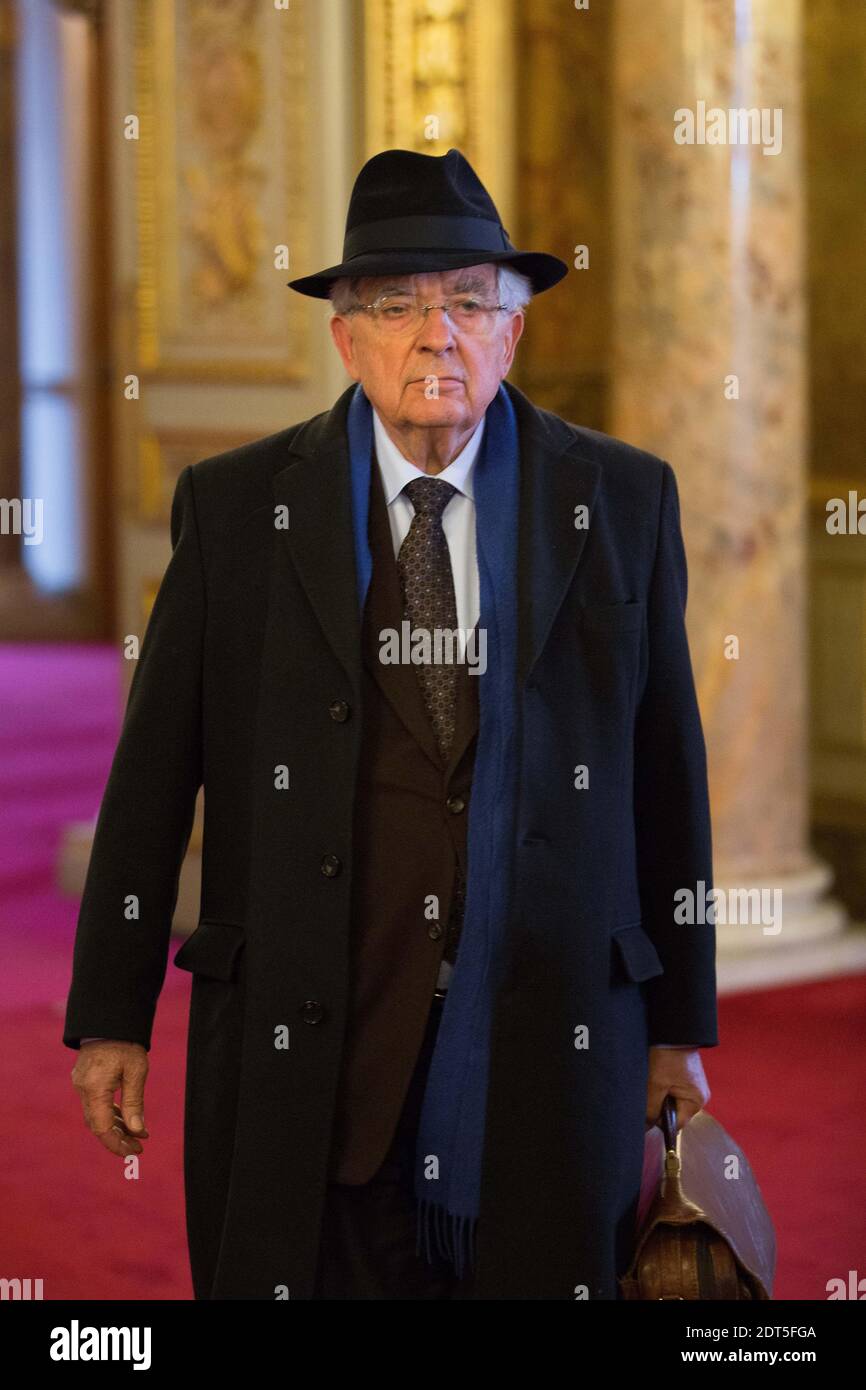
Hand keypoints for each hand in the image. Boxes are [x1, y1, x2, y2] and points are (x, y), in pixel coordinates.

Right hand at [71, 1041, 150, 1155]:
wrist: (109, 1020)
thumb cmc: (126, 1043)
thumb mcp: (136, 1071)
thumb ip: (134, 1102)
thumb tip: (137, 1131)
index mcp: (94, 1089)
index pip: (102, 1128)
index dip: (118, 1143)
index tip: (136, 1151)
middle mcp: (82, 1089)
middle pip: (97, 1125)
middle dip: (118, 1139)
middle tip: (139, 1147)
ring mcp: (81, 1084)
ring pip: (96, 1115)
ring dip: (115, 1127)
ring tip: (137, 1135)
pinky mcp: (84, 1080)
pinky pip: (95, 1104)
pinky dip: (110, 1113)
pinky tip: (126, 1118)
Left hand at [645, 1046, 709, 1131]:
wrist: (672, 1031)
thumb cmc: (667, 1056)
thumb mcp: (655, 1085)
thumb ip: (651, 1109)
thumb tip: (646, 1127)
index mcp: (696, 1101)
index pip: (676, 1125)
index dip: (659, 1119)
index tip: (648, 1107)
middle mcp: (699, 1096)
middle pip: (674, 1113)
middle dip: (660, 1104)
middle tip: (652, 1088)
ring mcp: (694, 1087)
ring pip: (671, 1101)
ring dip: (660, 1094)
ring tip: (656, 1078)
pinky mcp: (687, 1078)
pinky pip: (673, 1090)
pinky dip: (663, 1086)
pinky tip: (659, 1074)